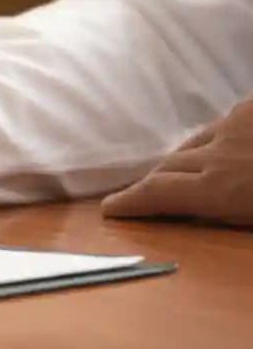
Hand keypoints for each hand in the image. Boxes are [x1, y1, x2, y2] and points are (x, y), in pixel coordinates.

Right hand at [103, 98, 252, 226]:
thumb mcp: (252, 229)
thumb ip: (224, 215)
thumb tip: (197, 229)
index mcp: (223, 189)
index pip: (158, 192)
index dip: (130, 201)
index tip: (110, 208)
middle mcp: (221, 152)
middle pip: (171, 163)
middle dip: (153, 180)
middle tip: (144, 195)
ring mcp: (241, 120)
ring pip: (200, 138)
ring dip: (189, 156)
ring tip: (195, 169)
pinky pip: (230, 118)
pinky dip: (224, 134)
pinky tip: (236, 142)